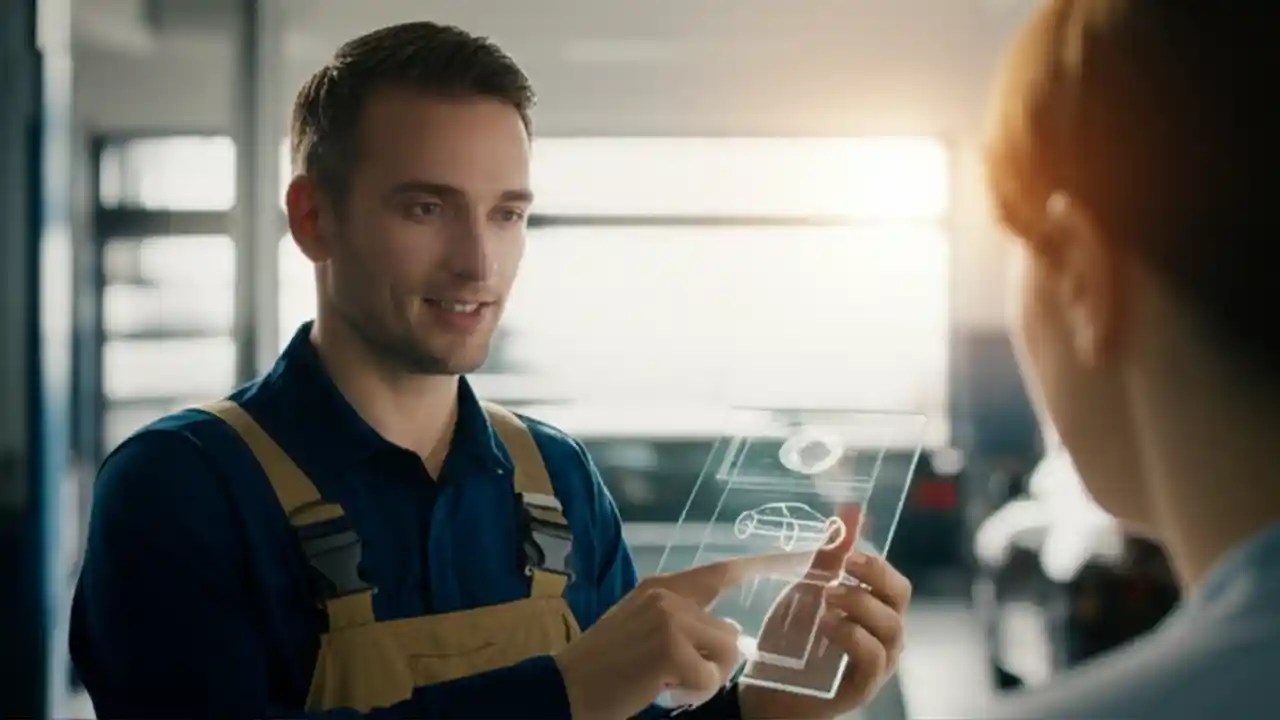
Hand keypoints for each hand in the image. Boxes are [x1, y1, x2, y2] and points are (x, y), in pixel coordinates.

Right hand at [554, 552, 807, 719]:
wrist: (563, 689)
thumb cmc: (604, 668)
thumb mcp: (644, 631)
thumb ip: (683, 623)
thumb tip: (732, 637)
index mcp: (662, 586)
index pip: (725, 571)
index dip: (766, 566)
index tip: (805, 557)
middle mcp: (668, 594)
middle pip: (730, 632)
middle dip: (713, 665)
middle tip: (669, 676)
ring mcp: (668, 618)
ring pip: (725, 656)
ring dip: (702, 680)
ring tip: (661, 681)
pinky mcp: (669, 647)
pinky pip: (710, 680)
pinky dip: (690, 695)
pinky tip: (657, 690)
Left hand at [738, 506, 912, 719]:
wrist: (768, 686)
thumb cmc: (795, 638)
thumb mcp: (809, 589)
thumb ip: (830, 555)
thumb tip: (852, 508)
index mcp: (876, 610)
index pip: (894, 583)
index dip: (876, 564)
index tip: (848, 553)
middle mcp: (884, 635)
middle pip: (900, 599)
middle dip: (874, 578)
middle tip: (842, 568)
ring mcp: (878, 663)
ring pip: (890, 628)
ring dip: (859, 605)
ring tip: (827, 598)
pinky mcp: (863, 686)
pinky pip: (873, 658)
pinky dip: (853, 636)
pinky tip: (827, 625)